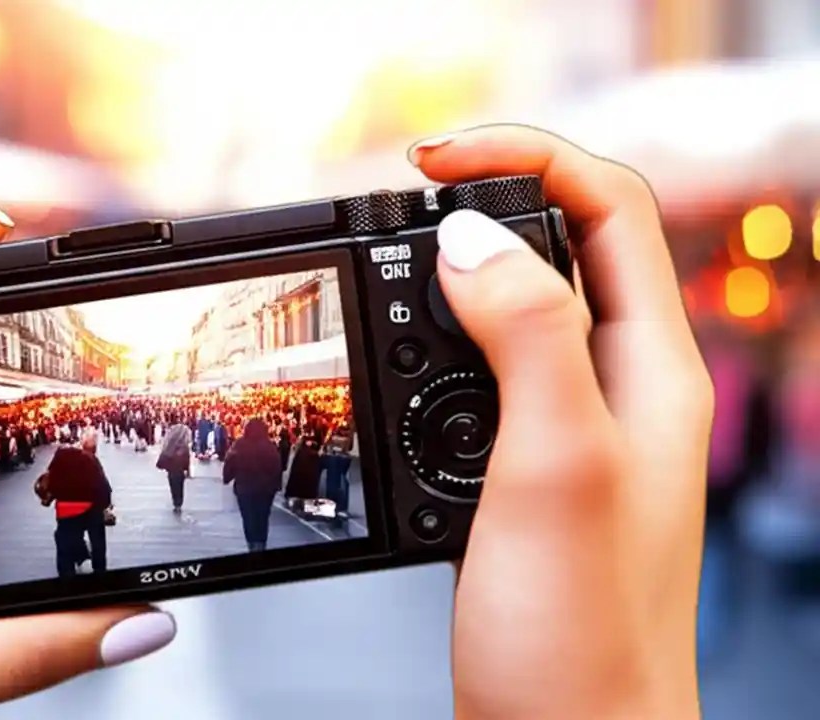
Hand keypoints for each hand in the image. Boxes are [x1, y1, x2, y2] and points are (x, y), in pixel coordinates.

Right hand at [410, 126, 710, 718]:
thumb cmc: (581, 639)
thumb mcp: (555, 467)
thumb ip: (527, 337)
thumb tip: (470, 239)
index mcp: (650, 370)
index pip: (608, 207)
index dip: (523, 159)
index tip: (430, 163)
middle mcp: (620, 388)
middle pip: (563, 241)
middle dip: (482, 199)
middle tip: (398, 199)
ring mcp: (572, 426)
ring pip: (517, 305)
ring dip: (450, 269)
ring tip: (384, 266)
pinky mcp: (524, 466)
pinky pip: (483, 371)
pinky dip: (433, 344)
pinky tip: (395, 365)